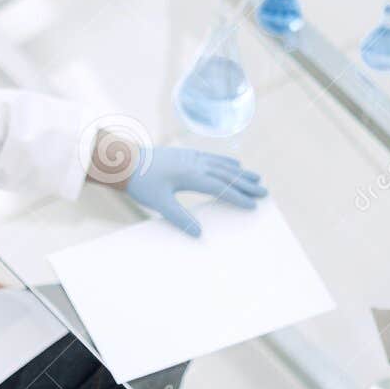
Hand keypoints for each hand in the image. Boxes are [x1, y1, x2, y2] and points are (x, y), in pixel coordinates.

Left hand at [126, 148, 266, 237]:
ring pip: (222, 165)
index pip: (220, 187)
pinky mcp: (186, 154)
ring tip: (257, 179)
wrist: (125, 161)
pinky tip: (235, 165)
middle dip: (246, 184)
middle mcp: (195, 164)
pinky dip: (226, 162)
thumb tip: (199, 234)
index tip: (252, 205)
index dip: (237, 197)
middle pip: (226, 175)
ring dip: (240, 172)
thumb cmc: (141, 183)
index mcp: (190, 176)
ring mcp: (191, 157)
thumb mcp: (159, 203)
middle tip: (264, 192)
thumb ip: (179, 218)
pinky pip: (212, 157)